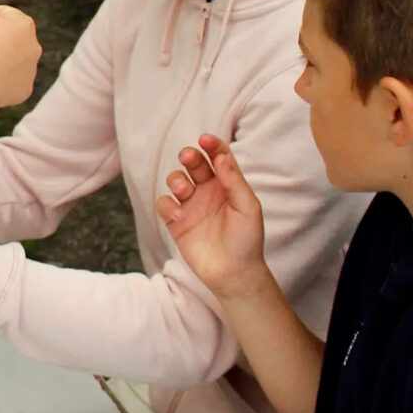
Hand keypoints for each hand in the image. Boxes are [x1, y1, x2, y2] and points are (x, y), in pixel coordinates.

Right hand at [155, 134, 270, 298]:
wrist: (233, 273)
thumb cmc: (247, 240)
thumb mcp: (248, 208)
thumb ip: (234, 181)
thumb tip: (221, 157)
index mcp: (227, 184)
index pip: (218, 157)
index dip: (212, 145)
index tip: (205, 139)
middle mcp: (208, 191)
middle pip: (194, 164)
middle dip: (189, 156)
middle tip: (188, 157)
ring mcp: (191, 205)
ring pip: (176, 179)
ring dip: (176, 179)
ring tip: (184, 191)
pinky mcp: (176, 221)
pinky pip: (164, 203)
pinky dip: (167, 204)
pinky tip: (177, 214)